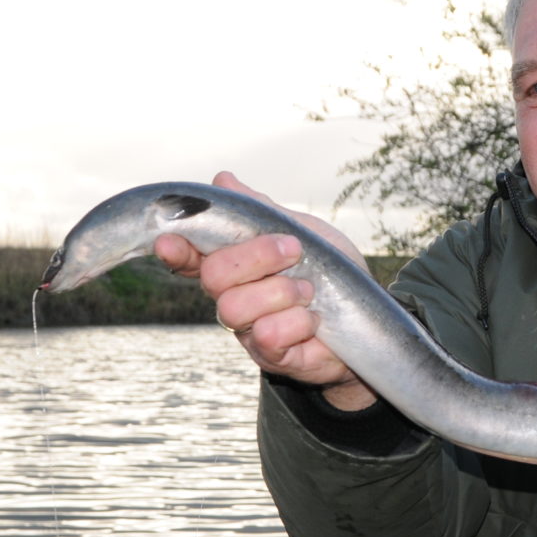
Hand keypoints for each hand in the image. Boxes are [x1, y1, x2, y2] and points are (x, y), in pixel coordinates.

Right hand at [151, 171, 377, 410]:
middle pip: (213, 277)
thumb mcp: (301, 230)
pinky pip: (267, 335)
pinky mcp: (269, 355)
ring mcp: (247, 329)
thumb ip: (261, 210)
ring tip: (308, 292)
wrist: (368, 317)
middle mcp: (232, 296)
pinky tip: (314, 320)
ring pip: (234, 308)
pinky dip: (297, 322)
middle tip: (294, 251)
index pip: (190, 256)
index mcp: (235, 263)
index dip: (175, 249)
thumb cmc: (330, 271)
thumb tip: (224, 180)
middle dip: (256, 256)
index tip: (167, 242)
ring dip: (280, 292)